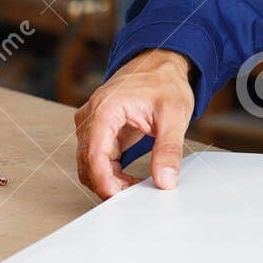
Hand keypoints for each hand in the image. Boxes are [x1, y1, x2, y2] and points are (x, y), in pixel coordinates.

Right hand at [74, 49, 194, 198]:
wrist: (161, 63)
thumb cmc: (165, 82)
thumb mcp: (175, 115)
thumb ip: (169, 149)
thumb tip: (165, 179)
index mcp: (105, 108)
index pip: (94, 154)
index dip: (104, 181)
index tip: (120, 199)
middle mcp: (91, 116)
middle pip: (87, 162)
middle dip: (108, 184)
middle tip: (136, 197)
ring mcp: (92, 123)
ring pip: (90, 163)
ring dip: (109, 180)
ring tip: (136, 188)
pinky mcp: (98, 130)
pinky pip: (97, 158)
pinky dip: (111, 173)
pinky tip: (130, 179)